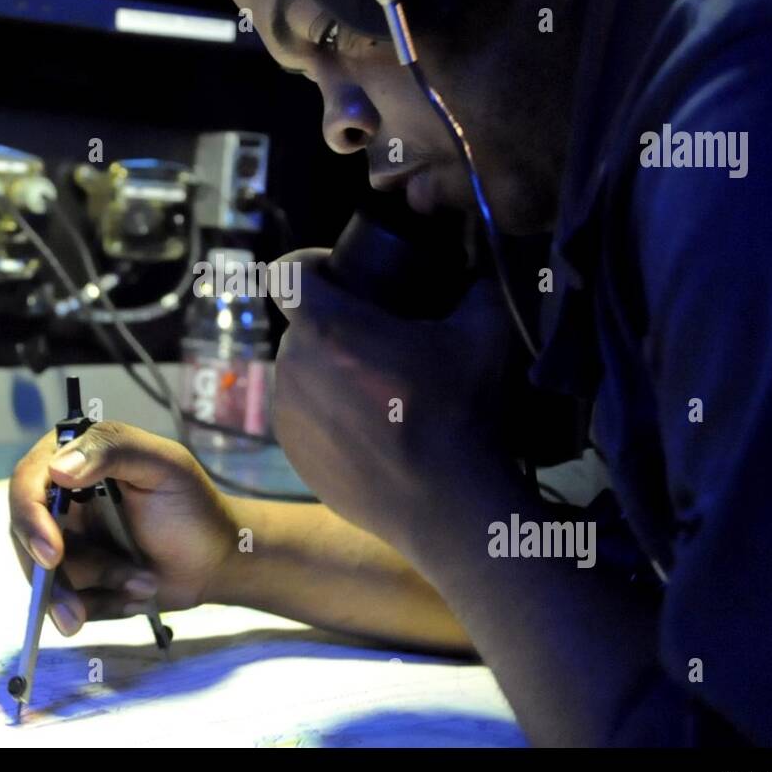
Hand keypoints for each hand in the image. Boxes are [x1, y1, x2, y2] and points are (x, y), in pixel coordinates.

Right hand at [8, 421, 239, 636]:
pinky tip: (137, 596)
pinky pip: (67, 602)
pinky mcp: (75, 579)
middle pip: (26, 537)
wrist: (216, 559)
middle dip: (61, 576)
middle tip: (81, 607)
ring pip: (46, 576)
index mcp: (75, 460)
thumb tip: (56, 468)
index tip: (51, 554)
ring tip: (144, 584)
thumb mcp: (165, 465)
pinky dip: (103, 605)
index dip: (30, 517)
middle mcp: (60, 500)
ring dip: (98, 588)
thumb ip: (114, 450)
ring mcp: (65, 541)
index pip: (28, 482)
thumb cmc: (193, 505)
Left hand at [269, 249, 516, 560]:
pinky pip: (302, 415)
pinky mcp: (292, 453)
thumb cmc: (458, 411)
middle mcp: (292, 365)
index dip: (312, 266)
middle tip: (378, 342)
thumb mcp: (484, 334)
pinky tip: (366, 430)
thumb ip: (479, 286)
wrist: (445, 504)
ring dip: (328, 371)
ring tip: (374, 391)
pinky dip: (325, 414)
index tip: (342, 278)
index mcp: (326, 326)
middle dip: (333, 326)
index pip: (288, 272)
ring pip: (300, 372)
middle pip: (301, 326)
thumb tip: (481, 268)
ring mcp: (287, 413)